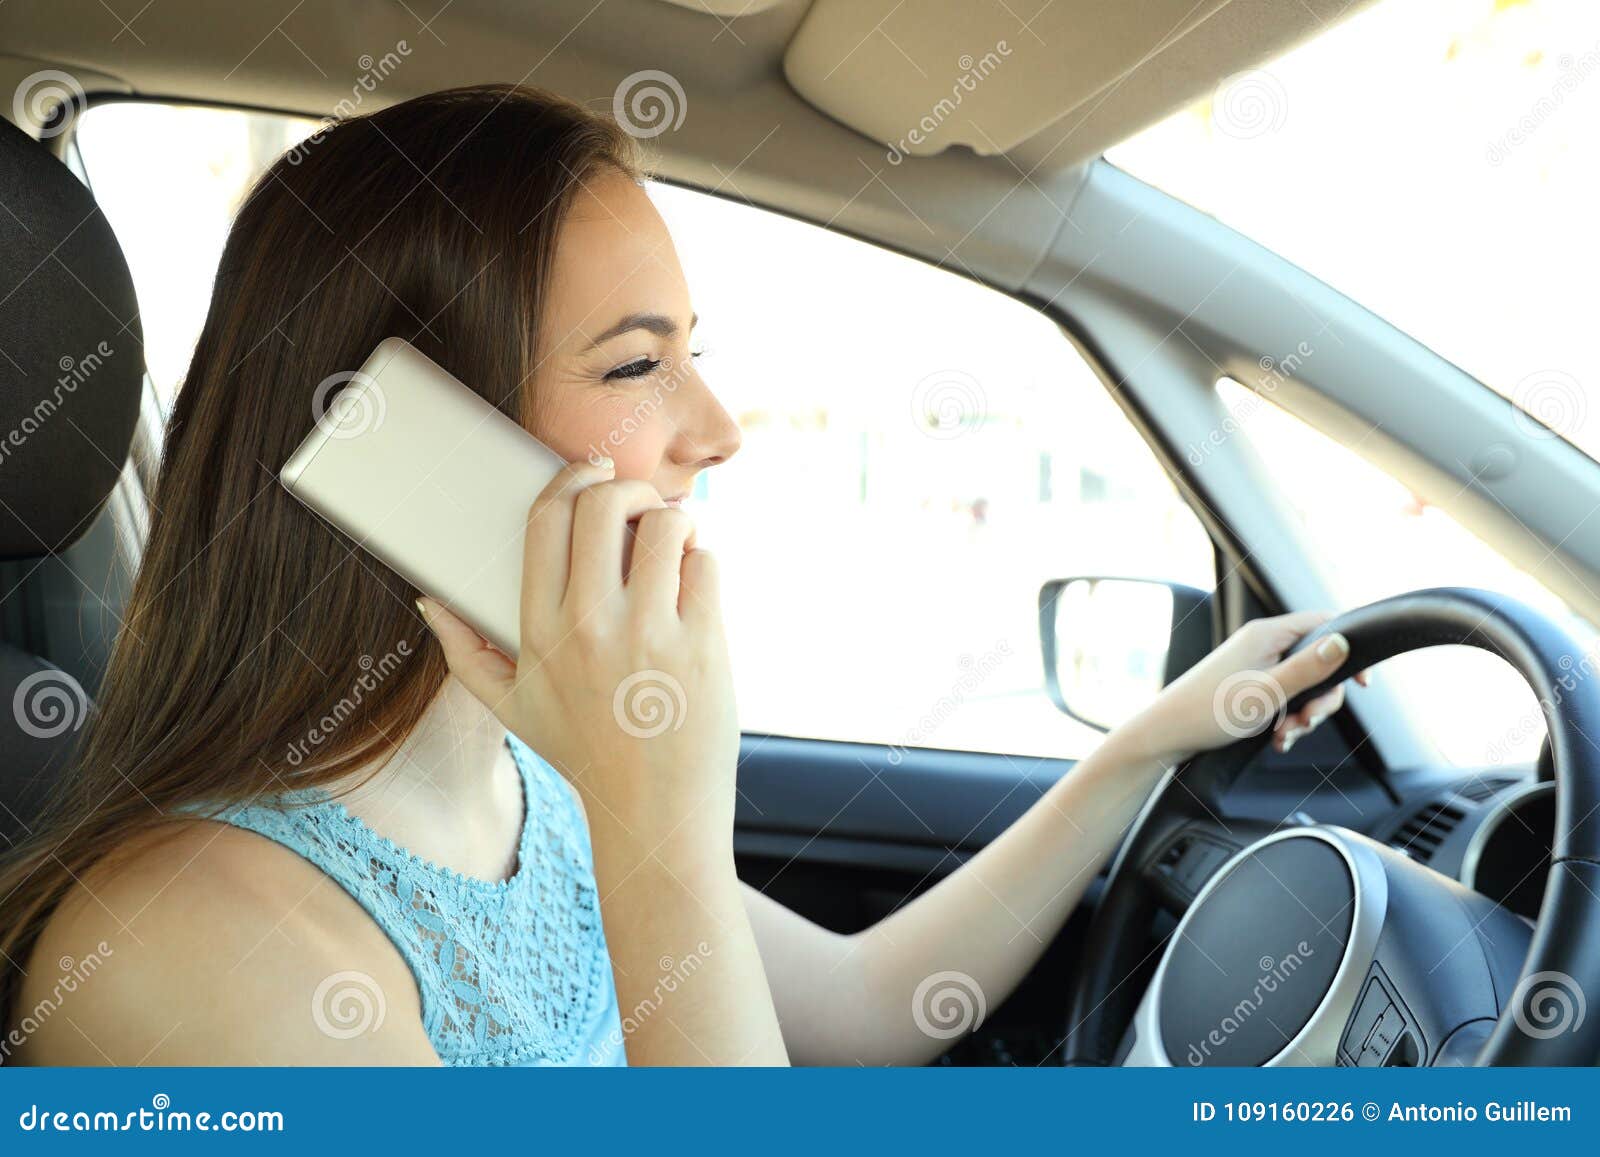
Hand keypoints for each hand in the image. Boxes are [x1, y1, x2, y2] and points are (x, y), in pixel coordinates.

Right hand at [418, 459, 738, 876]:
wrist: (653, 813)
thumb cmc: (585, 754)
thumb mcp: (513, 710)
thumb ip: (465, 654)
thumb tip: (429, 599)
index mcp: (539, 631)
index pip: (545, 520)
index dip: (569, 479)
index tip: (591, 470)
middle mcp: (589, 626)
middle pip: (605, 504)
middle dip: (629, 487)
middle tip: (643, 505)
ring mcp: (648, 635)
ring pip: (667, 525)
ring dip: (677, 522)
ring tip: (676, 545)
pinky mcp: (701, 646)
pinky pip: (706, 564)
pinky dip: (705, 564)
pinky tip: (697, 589)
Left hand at [1121, 610, 1367, 764]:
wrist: (1167, 735)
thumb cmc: (1210, 710)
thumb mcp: (1269, 691)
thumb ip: (1309, 668)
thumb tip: (1344, 642)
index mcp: (1267, 634)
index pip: (1325, 624)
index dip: (1348, 651)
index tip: (1362, 684)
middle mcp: (1262, 644)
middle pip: (1318, 663)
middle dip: (1320, 699)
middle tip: (1306, 722)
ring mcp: (1255, 666)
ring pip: (1302, 687)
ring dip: (1302, 716)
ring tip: (1283, 735)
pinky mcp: (1249, 687)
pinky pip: (1283, 699)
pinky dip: (1286, 721)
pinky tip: (1276, 740)